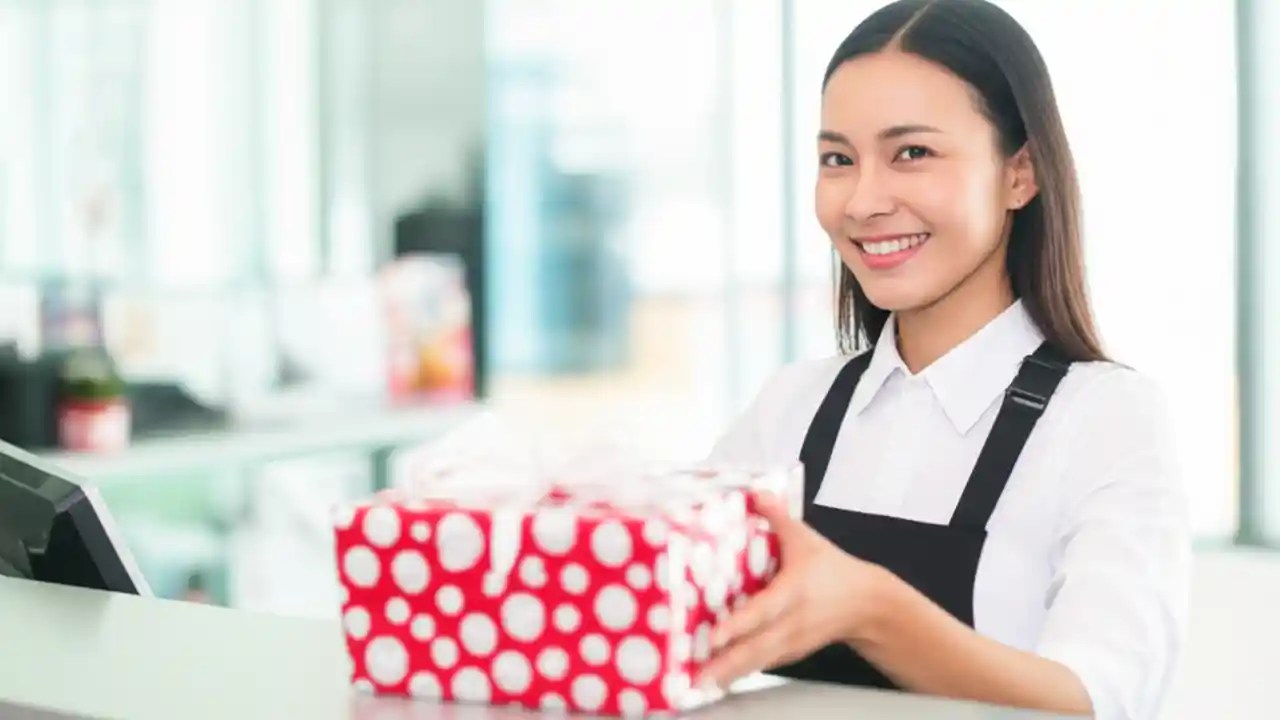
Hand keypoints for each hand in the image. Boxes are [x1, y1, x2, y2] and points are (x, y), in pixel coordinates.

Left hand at [696, 491, 892, 688]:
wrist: (867, 603)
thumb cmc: (832, 569)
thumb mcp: (807, 538)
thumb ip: (779, 515)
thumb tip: (756, 491)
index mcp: (793, 593)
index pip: (763, 611)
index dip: (739, 625)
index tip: (714, 636)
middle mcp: (791, 623)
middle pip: (756, 649)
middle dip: (726, 664)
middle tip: (696, 677)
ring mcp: (792, 642)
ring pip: (758, 662)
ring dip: (729, 674)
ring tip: (700, 685)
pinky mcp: (791, 652)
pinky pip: (764, 664)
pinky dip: (742, 672)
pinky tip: (719, 678)